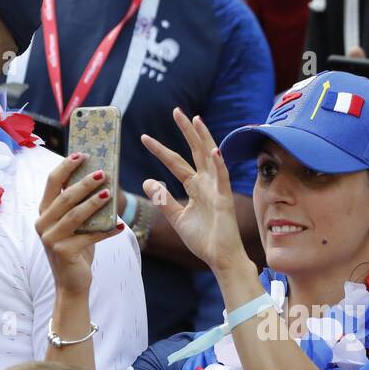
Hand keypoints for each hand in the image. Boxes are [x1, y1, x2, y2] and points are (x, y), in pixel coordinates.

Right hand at [37, 155, 124, 295]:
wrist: (71, 283)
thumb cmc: (76, 249)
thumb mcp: (75, 225)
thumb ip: (79, 206)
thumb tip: (100, 180)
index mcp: (44, 212)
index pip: (52, 183)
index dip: (66, 167)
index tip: (81, 154)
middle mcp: (43, 223)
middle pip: (65, 197)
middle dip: (84, 183)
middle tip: (102, 173)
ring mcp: (51, 238)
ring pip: (75, 215)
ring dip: (93, 203)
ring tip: (108, 194)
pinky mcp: (63, 252)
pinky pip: (89, 237)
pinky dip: (106, 231)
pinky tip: (121, 226)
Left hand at [140, 110, 248, 275]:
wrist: (220, 258)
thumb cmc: (203, 239)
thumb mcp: (177, 218)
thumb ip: (163, 200)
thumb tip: (148, 181)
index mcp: (195, 187)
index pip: (175, 163)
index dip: (160, 150)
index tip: (144, 138)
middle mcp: (207, 183)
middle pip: (195, 151)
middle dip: (186, 131)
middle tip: (176, 111)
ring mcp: (217, 189)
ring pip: (210, 158)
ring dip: (203, 138)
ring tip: (196, 119)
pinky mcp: (224, 200)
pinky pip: (222, 179)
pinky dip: (218, 165)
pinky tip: (213, 151)